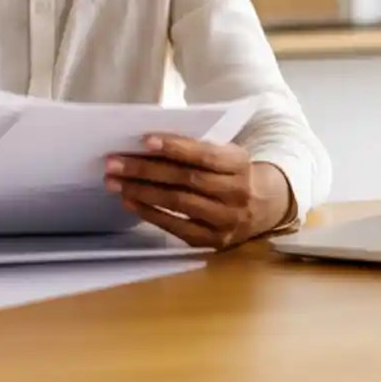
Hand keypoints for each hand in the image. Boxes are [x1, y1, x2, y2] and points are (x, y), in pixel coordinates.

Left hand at [104, 135, 292, 249]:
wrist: (266, 204)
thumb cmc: (234, 172)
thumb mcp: (227, 154)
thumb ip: (198, 149)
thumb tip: (149, 144)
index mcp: (240, 164)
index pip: (205, 155)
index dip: (175, 148)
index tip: (144, 141)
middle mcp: (236, 193)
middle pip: (186, 180)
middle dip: (146, 170)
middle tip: (114, 162)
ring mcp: (226, 219)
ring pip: (179, 203)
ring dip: (142, 192)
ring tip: (115, 182)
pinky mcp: (214, 240)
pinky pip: (177, 227)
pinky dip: (151, 214)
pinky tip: (130, 202)